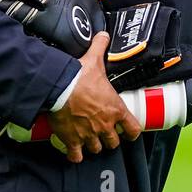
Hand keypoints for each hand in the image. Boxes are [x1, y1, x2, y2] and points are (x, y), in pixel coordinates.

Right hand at [45, 32, 143, 162]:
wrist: (58, 89)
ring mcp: (89, 135)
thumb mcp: (94, 60)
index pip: (133, 129)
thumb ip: (101, 47)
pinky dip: (75, 155)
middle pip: (114, 143)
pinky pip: (76, 156)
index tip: (128, 131)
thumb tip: (103, 34)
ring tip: (88, 140)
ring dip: (93, 146)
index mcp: (116, 109)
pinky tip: (73, 151)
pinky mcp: (72, 141)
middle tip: (104, 134)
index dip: (131, 131)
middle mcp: (105, 125)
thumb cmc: (79, 76)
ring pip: (97, 149)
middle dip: (109, 139)